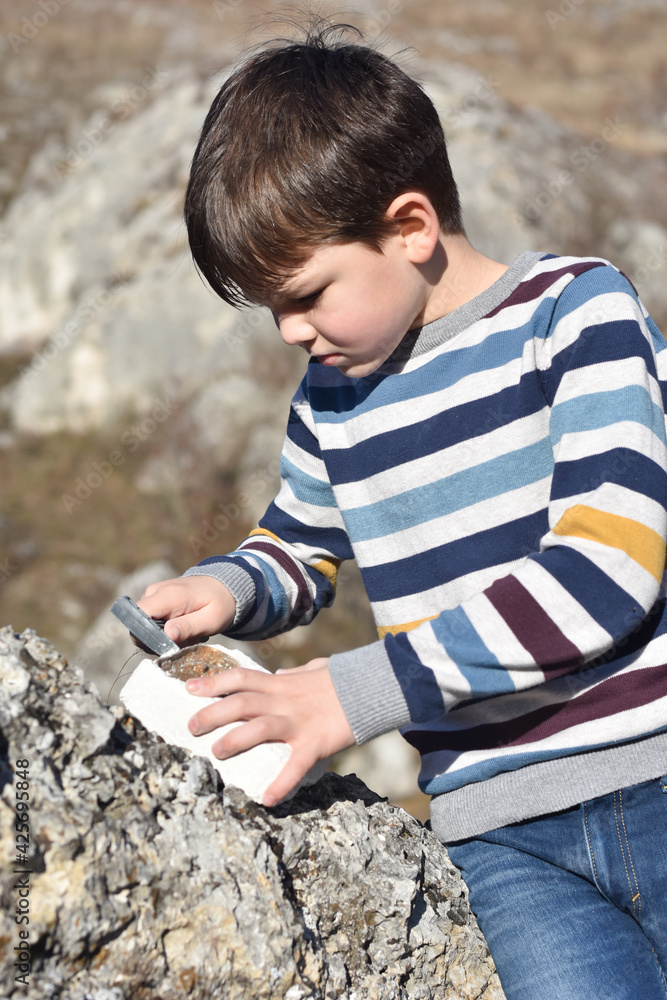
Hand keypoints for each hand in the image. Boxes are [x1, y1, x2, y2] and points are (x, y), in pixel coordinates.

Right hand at [137, 575, 235, 645]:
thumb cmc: (219, 604)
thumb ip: (188, 627)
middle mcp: (155, 591)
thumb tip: (167, 635)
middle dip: (157, 639)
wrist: (223, 587)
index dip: (144, 634)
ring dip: (164, 636)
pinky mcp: (155, 599)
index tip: (165, 644)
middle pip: (139, 623)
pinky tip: (182, 629)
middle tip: (184, 641)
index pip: (139, 614)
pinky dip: (165, 630)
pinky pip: (150, 621)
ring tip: (187, 634)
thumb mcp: (211, 620)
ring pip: (145, 625)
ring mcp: (153, 594)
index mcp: (169, 594)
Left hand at [185, 657, 354, 805]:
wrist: (371, 687)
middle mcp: (283, 702)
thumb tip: (280, 675)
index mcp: (281, 686)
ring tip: (216, 752)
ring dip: (234, 740)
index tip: (190, 688)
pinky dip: (281, 783)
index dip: (213, 683)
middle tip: (191, 725)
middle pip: (240, 703)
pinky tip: (268, 799)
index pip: (241, 679)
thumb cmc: (342, 680)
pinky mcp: (314, 743)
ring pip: (258, 728)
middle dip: (212, 713)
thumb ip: (294, 675)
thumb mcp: (314, 670)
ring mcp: (297, 722)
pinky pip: (295, 765)